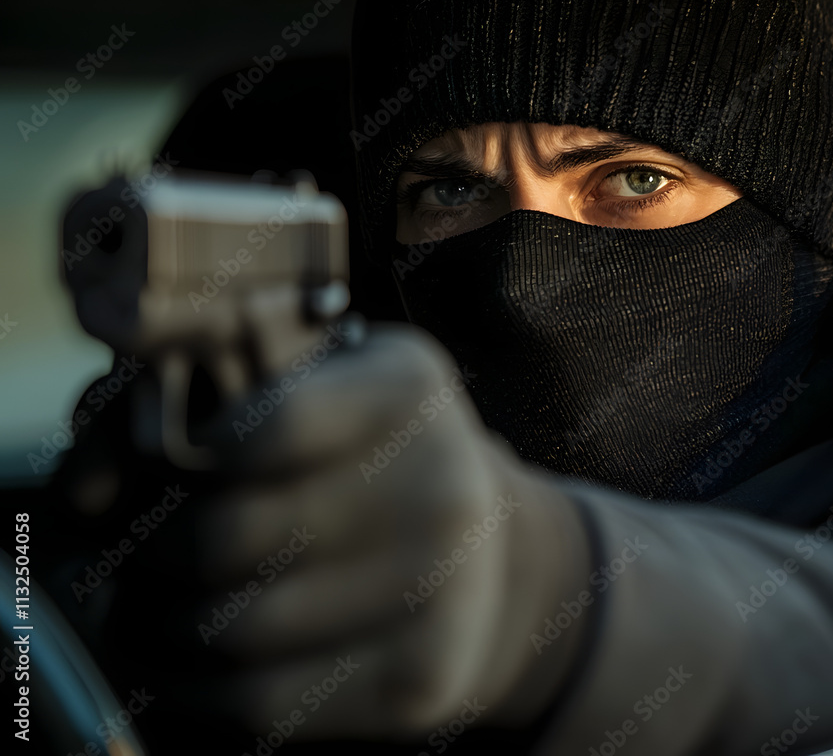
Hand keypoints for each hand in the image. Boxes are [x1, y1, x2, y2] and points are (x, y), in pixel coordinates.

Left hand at [163, 322, 591, 744]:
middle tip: (128, 552)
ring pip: (226, 630)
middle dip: (146, 553)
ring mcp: (436, 590)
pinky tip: (179, 659)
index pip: (256, 430)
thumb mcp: (326, 389)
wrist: (488, 557)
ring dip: (149, 625)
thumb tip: (82, 491)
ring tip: (141, 605)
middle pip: (223, 537)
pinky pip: (257, 705)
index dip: (172, 458)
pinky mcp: (417, 681)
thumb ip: (208, 399)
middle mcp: (438, 485)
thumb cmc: (377, 459)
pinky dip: (186, 688)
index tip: (150, 470)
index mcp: (407, 389)